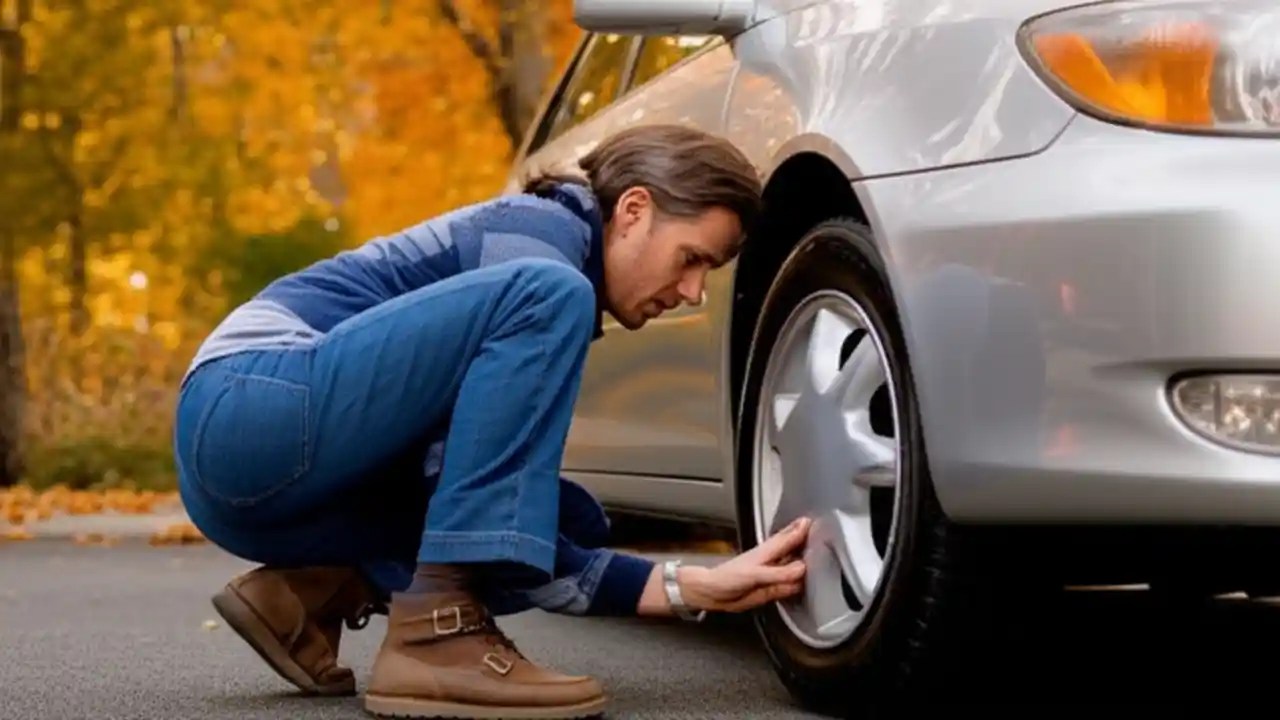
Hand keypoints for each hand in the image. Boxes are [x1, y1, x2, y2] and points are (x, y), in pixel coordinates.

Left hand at [680, 516, 810, 612]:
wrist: (713, 594)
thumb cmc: (727, 578)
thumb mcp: (754, 574)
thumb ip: (778, 573)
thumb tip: (801, 569)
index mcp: (768, 550)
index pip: (790, 536)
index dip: (803, 528)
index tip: (816, 521)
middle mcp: (774, 561)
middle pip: (795, 549)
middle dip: (809, 542)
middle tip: (825, 534)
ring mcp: (774, 575)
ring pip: (795, 567)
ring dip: (808, 563)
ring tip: (823, 556)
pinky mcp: (773, 589)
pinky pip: (791, 585)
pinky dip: (800, 583)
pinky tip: (808, 582)